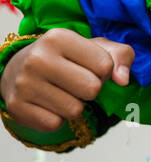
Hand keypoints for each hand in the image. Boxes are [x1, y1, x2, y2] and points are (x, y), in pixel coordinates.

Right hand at [0, 29, 134, 134]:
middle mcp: (38, 58)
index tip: (88, 68)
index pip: (105, 65)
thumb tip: (123, 79)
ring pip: (74, 110)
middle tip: (75, 83)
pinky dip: (57, 118)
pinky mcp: (16, 107)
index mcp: (58, 37)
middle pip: (91, 89)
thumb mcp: (94, 48)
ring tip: (61, 92)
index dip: (104, 72)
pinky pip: (55, 124)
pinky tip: (47, 104)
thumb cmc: (63, 58)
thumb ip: (121, 56)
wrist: (17, 71)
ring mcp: (24, 83)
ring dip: (74, 106)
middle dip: (90, 90)